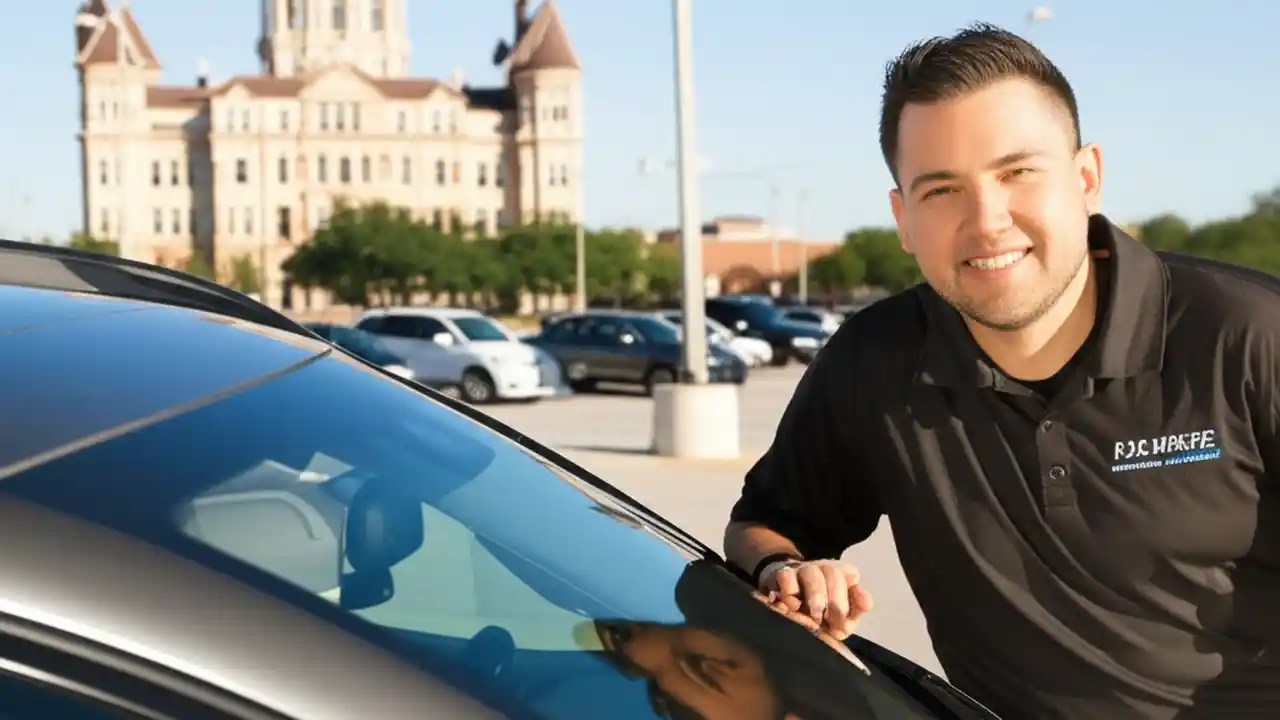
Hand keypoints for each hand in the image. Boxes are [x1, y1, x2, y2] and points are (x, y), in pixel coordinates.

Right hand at [758, 559, 872, 640]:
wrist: (790, 607)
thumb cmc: (823, 611)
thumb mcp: (844, 615)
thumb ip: (857, 609)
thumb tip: (867, 603)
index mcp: (842, 574)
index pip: (850, 575)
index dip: (847, 600)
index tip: (842, 625)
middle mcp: (823, 567)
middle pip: (832, 571)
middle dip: (833, 600)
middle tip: (828, 622)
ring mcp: (801, 569)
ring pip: (810, 572)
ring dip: (814, 596)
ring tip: (813, 617)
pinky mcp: (781, 575)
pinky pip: (785, 576)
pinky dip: (789, 592)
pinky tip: (792, 608)